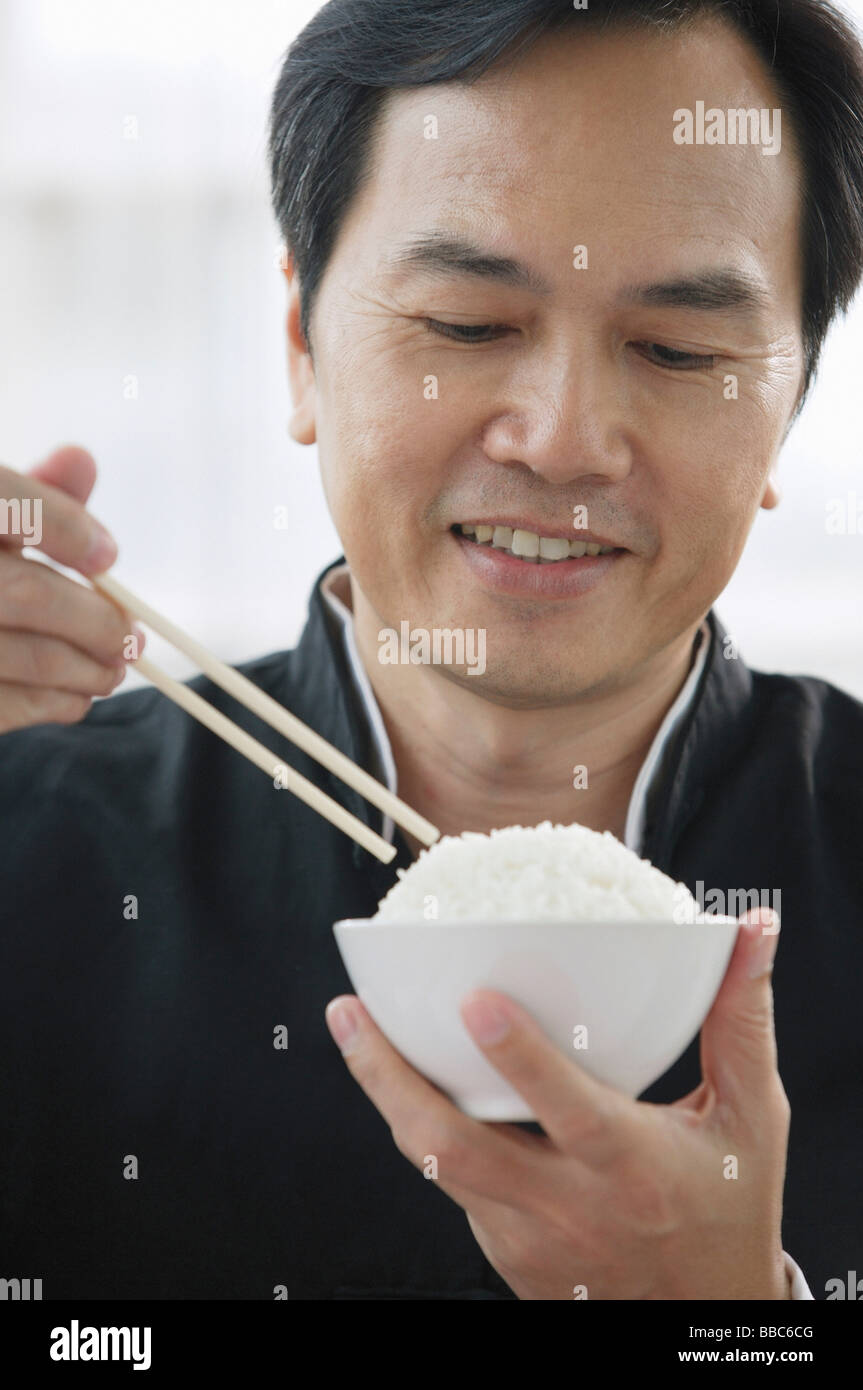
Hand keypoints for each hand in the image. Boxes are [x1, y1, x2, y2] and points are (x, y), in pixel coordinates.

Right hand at [0, 446, 142, 733]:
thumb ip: (30, 493)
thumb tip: (81, 461)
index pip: (7, 503)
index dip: (64, 528)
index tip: (107, 556)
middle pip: (27, 594)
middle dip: (96, 620)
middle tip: (132, 636)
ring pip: (30, 658)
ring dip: (88, 669)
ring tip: (114, 668)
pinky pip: (10, 706)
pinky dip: (56, 702)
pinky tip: (76, 694)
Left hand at [326, 908, 791, 1299]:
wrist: (703, 1316)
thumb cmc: (730, 1204)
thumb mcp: (749, 1116)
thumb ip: (740, 1021)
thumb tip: (753, 931)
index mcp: (631, 1168)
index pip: (568, 1112)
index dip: (519, 1060)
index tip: (474, 1000)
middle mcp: (568, 1206)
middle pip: (454, 1149)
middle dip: (388, 1080)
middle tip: (348, 1013)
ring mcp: (526, 1236)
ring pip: (436, 1166)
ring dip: (386, 1096)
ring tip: (353, 1027)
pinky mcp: (503, 1252)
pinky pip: (451, 1184)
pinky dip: (422, 1129)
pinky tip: (402, 1078)